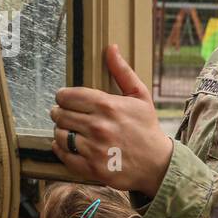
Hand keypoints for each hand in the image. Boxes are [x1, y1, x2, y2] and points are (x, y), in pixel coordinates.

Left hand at [49, 44, 173, 197]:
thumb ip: (122, 72)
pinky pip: (63, 155)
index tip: (66, 100)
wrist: (158, 164)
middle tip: (65, 115)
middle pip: (60, 115)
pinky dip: (61, 149)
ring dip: (61, 131)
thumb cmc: (147, 127)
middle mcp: (98, 127)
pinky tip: (69, 145)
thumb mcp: (140, 96)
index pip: (67, 96)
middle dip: (60, 113)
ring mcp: (94, 149)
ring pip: (59, 134)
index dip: (63, 97)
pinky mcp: (91, 168)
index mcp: (107, 106)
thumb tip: (110, 48)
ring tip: (70, 130)